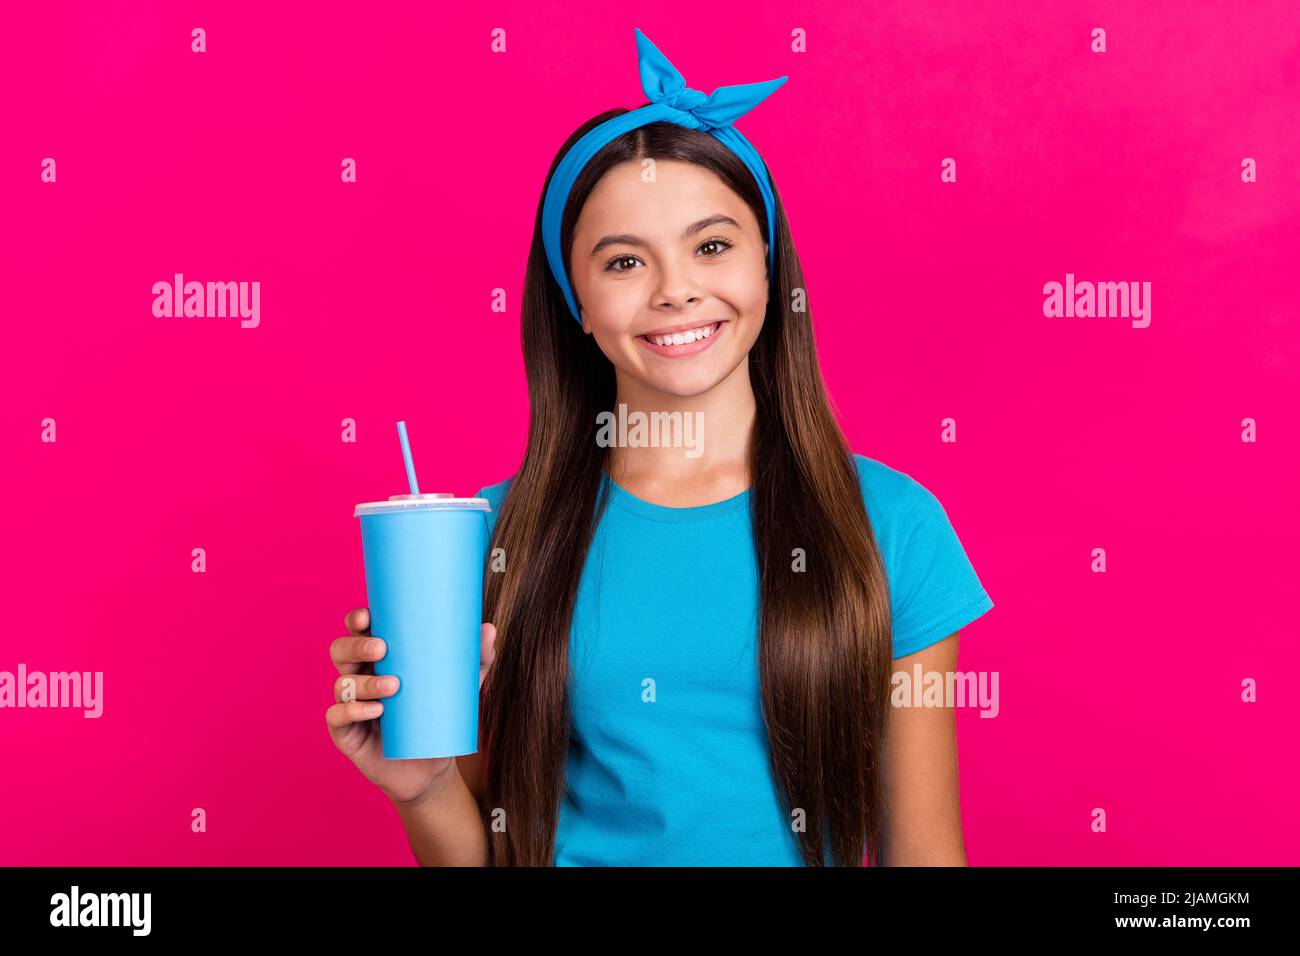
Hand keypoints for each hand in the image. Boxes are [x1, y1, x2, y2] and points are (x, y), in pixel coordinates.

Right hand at [325, 607, 497, 806]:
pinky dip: (353, 710)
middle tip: (383, 648)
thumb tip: (489, 628)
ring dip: (364, 681)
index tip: (369, 615)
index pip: (359, 631)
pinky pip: (337, 717)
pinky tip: (375, 709)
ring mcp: (350, 705)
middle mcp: (360, 676)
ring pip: (343, 684)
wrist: (431, 767)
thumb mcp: (462, 687)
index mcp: (380, 658)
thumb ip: (476, 659)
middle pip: (341, 650)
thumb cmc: (439, 717)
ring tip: (393, 686)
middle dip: (356, 645)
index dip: (357, 619)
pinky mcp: (347, 734)